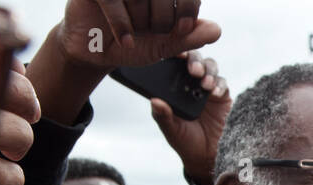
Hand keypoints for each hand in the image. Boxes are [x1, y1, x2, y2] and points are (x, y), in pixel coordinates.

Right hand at [54, 0, 219, 65]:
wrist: (96, 51)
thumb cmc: (133, 44)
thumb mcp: (165, 46)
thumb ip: (190, 38)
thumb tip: (216, 30)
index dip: (186, 9)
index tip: (181, 30)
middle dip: (162, 20)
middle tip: (153, 33)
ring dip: (140, 22)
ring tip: (135, 35)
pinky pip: (112, 0)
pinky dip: (121, 23)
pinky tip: (125, 40)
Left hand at [149, 52, 229, 184]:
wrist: (208, 157)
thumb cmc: (186, 142)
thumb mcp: (171, 130)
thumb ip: (163, 116)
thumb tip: (154, 101)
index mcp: (175, 87)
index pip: (174, 63)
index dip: (175, 54)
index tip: (174, 55)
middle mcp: (191, 83)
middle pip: (195, 59)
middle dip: (194, 60)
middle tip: (193, 70)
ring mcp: (208, 88)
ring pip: (210, 67)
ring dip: (208, 72)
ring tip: (204, 84)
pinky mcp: (223, 96)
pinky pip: (223, 84)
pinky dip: (219, 85)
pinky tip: (213, 93)